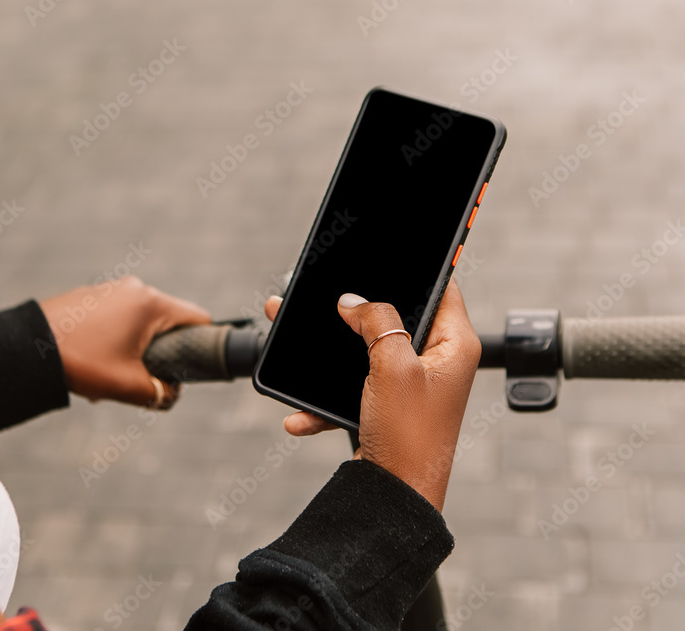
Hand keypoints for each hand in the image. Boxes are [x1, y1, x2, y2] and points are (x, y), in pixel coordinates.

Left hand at [41, 276, 210, 408]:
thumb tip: (172, 393)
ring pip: (141, 323)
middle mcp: (135, 288)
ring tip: (111, 374)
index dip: (203, 344)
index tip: (193, 367)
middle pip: (168, 322)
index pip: (198, 318)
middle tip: (142, 377)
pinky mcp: (91, 295)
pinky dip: (116, 341)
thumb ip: (162, 393)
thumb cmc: (80, 363)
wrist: (26, 348)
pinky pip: (118, 318)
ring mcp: (112, 289)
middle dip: (162, 353)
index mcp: (151, 303)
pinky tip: (95, 363)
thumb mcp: (128, 387)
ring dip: (136, 350)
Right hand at [264, 279, 480, 510]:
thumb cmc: (409, 435)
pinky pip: (350, 389)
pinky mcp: (386, 406)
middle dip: (354, 310)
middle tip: (326, 294)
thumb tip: (353, 301)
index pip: (442, 287)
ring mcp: (410, 385)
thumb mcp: (393, 366)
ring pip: (364, 351)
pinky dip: (323, 400)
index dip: (414, 268)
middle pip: (393, 317)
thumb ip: (376, 322)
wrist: (394, 497)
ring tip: (293, 336)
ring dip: (330, 353)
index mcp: (455, 344)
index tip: (384, 251)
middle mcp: (436, 361)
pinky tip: (299, 414)